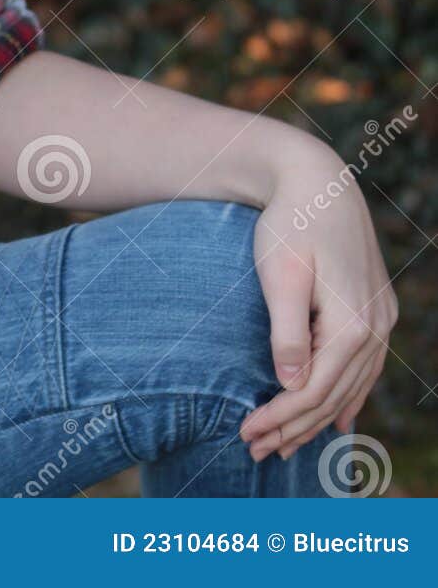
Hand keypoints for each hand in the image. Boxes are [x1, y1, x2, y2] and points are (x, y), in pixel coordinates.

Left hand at [238, 140, 397, 462]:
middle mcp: (376, 326)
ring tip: (286, 443)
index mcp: (352, 324)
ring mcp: (382, 317)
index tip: (246, 435)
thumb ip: (288, 334)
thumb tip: (293, 386)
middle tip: (256, 451)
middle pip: (335, 395)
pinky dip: (348, 394)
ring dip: (319, 417)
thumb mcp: (281, 276)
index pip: (315, 391)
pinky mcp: (377, 307)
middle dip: (296, 427)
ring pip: (353, 384)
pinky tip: (340, 419)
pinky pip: (365, 366)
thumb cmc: (290, 222)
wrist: (317, 178)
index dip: (281, 419)